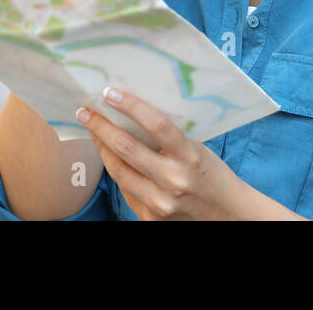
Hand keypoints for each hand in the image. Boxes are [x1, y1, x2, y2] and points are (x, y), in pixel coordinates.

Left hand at [77, 87, 304, 219]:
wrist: (226, 214)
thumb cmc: (211, 175)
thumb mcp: (197, 150)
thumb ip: (169, 139)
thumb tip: (132, 116)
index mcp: (189, 157)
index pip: (157, 125)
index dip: (131, 106)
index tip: (110, 93)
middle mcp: (173, 180)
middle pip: (127, 148)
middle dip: (102, 127)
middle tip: (86, 111)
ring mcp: (160, 203)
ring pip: (119, 171)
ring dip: (101, 148)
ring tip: (92, 132)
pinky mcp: (151, 218)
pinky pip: (125, 190)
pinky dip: (116, 170)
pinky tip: (108, 156)